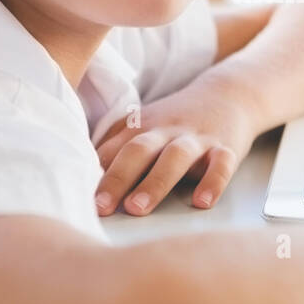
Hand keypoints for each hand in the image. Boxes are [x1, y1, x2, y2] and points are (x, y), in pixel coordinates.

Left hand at [92, 80, 258, 215]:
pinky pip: (221, 165)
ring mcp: (196, 139)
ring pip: (175, 157)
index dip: (93, 174)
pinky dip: (213, 182)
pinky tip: (202, 203)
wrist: (228, 94)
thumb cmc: (176, 121)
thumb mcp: (142, 125)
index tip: (75, 199)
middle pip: (138, 150)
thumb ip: (113, 146)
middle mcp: (166, 131)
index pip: (112, 150)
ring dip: (155, 182)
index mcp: (140, 127)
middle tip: (100, 208)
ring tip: (137, 209)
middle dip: (117, 178)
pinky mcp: (226, 148)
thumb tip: (78, 175)